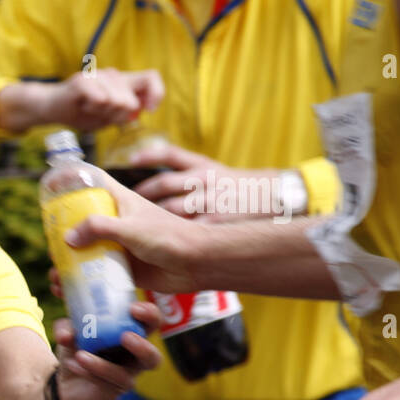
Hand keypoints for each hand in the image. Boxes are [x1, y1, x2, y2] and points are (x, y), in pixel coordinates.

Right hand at [35, 69, 164, 130]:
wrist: (51, 108)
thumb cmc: (81, 112)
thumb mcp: (108, 117)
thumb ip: (125, 113)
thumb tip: (139, 110)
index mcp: (122, 82)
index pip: (151, 78)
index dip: (156, 94)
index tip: (148, 110)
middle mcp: (112, 74)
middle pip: (130, 99)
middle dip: (119, 116)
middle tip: (104, 116)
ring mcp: (97, 75)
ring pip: (116, 100)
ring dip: (103, 113)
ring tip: (90, 109)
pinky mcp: (82, 80)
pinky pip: (100, 99)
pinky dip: (93, 108)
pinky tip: (83, 106)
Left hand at [52, 300, 163, 399]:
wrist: (67, 379)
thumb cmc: (79, 346)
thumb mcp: (71, 331)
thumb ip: (67, 327)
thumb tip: (65, 335)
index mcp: (132, 334)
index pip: (151, 323)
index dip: (149, 315)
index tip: (134, 308)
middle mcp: (135, 358)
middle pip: (153, 356)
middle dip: (142, 346)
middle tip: (125, 336)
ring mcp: (125, 378)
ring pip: (125, 376)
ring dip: (103, 366)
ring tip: (81, 355)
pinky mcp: (112, 392)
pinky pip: (103, 384)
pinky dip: (86, 372)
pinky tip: (72, 363)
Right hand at [64, 177, 202, 292]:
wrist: (196, 263)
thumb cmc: (169, 237)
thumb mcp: (130, 227)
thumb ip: (98, 229)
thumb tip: (67, 239)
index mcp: (120, 201)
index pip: (92, 182)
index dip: (72, 181)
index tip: (52, 190)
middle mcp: (116, 222)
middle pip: (81, 222)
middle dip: (62, 235)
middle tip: (50, 249)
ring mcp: (119, 245)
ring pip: (86, 251)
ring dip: (69, 264)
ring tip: (57, 277)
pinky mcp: (123, 268)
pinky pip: (97, 274)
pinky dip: (83, 282)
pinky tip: (69, 291)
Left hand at [126, 143, 284, 222]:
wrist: (274, 196)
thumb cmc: (237, 185)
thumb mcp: (212, 168)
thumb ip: (181, 166)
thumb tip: (143, 162)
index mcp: (202, 166)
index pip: (169, 158)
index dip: (147, 161)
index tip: (130, 167)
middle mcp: (205, 181)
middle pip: (164, 186)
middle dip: (141, 198)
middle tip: (125, 208)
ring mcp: (211, 202)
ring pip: (172, 210)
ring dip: (152, 219)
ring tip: (136, 226)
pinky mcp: (216, 223)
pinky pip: (188, 231)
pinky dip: (172, 236)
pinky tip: (160, 242)